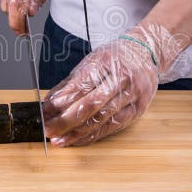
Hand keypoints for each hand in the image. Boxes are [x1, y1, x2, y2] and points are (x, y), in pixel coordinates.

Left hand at [42, 22, 187, 145]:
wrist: (146, 52)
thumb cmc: (115, 56)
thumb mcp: (91, 61)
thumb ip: (71, 83)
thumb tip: (50, 102)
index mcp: (106, 62)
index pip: (80, 87)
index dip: (60, 102)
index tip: (44, 112)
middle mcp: (122, 79)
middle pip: (90, 105)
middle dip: (65, 121)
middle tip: (48, 130)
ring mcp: (133, 95)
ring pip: (101, 119)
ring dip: (77, 133)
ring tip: (59, 140)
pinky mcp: (138, 109)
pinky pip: (113, 126)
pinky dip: (93, 135)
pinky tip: (78, 139)